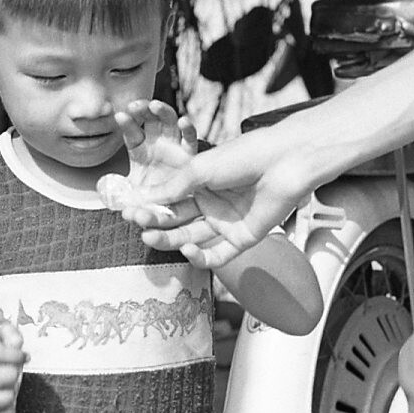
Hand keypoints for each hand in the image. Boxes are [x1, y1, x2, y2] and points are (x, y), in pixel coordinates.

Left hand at [97, 99, 197, 221]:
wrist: (170, 209)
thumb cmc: (150, 197)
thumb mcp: (131, 193)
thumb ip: (120, 192)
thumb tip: (107, 195)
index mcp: (139, 148)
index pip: (132, 131)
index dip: (126, 123)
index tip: (120, 116)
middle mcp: (156, 142)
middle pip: (149, 118)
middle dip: (143, 109)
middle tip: (135, 106)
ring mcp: (173, 145)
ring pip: (169, 121)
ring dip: (162, 111)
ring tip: (155, 105)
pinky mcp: (189, 154)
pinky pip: (190, 139)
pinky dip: (188, 129)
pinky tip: (184, 121)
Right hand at [111, 123, 315, 269]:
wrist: (285, 162)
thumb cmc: (244, 156)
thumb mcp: (199, 168)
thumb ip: (172, 188)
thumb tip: (142, 199)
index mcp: (200, 183)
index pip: (168, 200)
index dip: (148, 206)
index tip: (128, 210)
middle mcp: (211, 204)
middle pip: (177, 221)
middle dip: (155, 224)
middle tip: (137, 225)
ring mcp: (226, 222)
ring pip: (191, 238)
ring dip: (170, 241)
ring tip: (150, 238)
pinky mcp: (242, 239)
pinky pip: (217, 255)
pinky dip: (200, 257)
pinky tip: (186, 250)